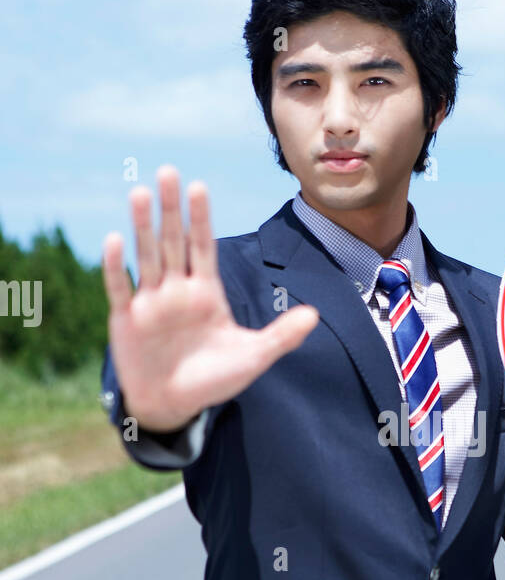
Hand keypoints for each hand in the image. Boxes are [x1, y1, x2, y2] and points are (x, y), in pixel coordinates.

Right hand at [102, 166, 318, 430]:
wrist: (174, 407)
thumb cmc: (213, 380)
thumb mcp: (253, 357)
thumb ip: (282, 335)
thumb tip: (315, 314)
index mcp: (206, 292)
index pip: (204, 246)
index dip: (201, 217)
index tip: (199, 186)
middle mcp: (177, 290)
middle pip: (173, 241)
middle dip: (171, 209)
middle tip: (168, 171)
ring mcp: (150, 302)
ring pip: (147, 256)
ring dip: (143, 226)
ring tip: (140, 193)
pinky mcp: (127, 320)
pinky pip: (120, 287)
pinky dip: (117, 266)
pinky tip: (115, 240)